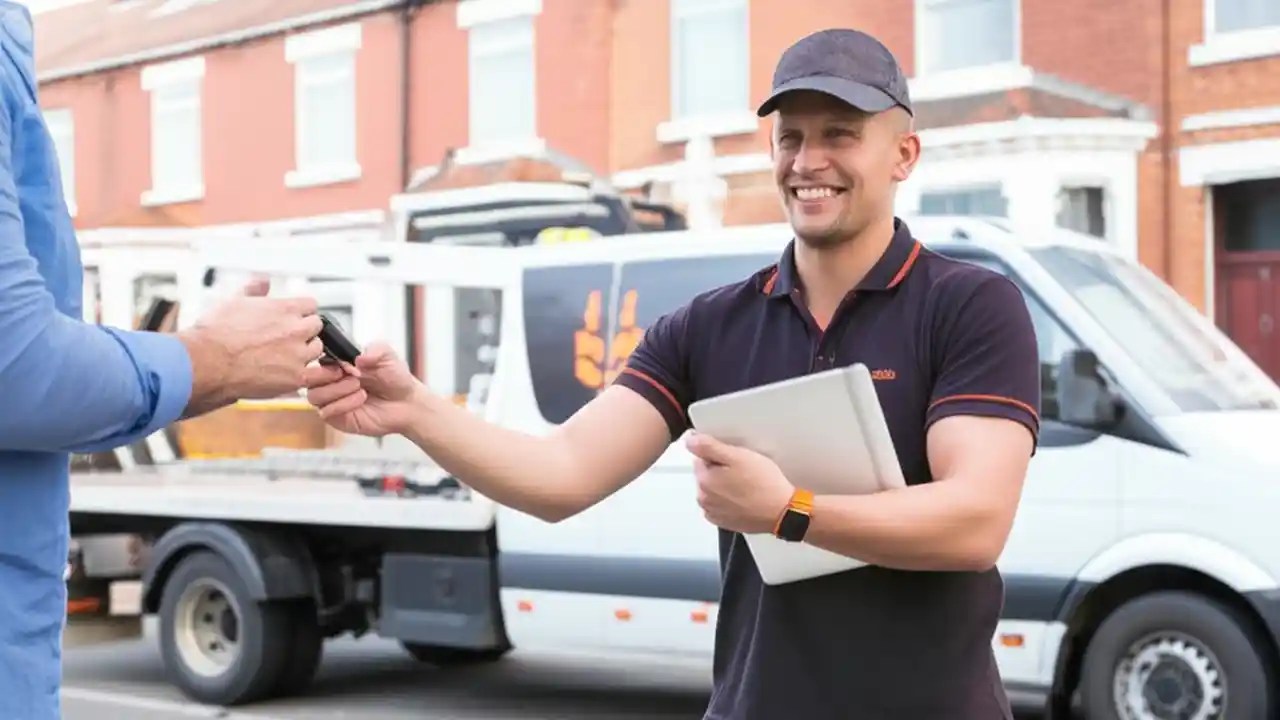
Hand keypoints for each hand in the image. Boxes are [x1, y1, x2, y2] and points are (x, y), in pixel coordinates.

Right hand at [180, 277, 324, 408]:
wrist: (208, 362)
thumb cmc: (215, 333)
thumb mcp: (234, 301)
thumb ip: (254, 290)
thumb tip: (262, 281)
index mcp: (284, 308)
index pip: (310, 305)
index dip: (302, 312)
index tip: (294, 318)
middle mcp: (295, 329)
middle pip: (316, 326)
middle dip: (305, 330)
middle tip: (288, 339)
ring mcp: (298, 354)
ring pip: (317, 348)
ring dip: (307, 351)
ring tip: (289, 357)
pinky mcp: (296, 377)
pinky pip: (320, 374)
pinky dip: (319, 374)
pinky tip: (310, 373)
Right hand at [304, 342, 424, 435]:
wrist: (407, 402)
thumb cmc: (394, 378)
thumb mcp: (388, 356)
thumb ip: (376, 349)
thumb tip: (359, 357)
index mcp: (337, 363)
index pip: (315, 360)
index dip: (327, 361)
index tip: (346, 364)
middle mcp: (330, 381)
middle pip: (307, 379)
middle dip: (326, 376)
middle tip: (352, 376)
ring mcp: (332, 400)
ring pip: (314, 396)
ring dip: (337, 390)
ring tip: (360, 388)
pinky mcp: (337, 418)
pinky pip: (325, 413)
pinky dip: (342, 405)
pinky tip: (360, 399)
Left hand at [685, 432, 794, 534]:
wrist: (781, 511)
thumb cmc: (764, 484)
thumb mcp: (737, 456)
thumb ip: (709, 447)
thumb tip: (690, 440)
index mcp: (704, 480)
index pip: (701, 457)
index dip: (719, 454)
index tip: (735, 457)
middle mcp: (704, 499)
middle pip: (706, 474)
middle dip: (721, 470)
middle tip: (743, 470)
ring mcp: (714, 512)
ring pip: (714, 490)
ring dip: (725, 485)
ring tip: (746, 484)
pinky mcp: (724, 522)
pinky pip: (721, 504)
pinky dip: (729, 500)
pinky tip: (744, 497)